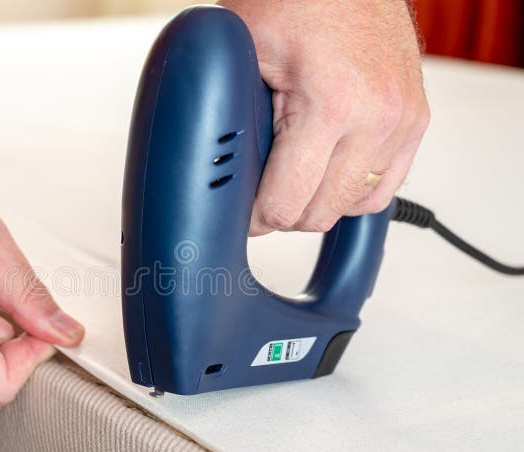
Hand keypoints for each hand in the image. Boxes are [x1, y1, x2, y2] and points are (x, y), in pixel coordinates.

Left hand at [219, 0, 429, 233]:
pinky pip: (386, 185)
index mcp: (333, 105)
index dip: (257, 217)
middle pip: (322, 213)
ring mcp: (403, 119)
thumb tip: (219, 165)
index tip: (244, 214)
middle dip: (285, 214)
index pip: (289, 202)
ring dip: (319, 203)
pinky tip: (327, 176)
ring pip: (355, 205)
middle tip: (262, 198)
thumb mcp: (243, 50)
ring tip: (293, 184)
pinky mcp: (417, 118)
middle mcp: (378, 117)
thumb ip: (231, 113)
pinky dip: (354, 190)